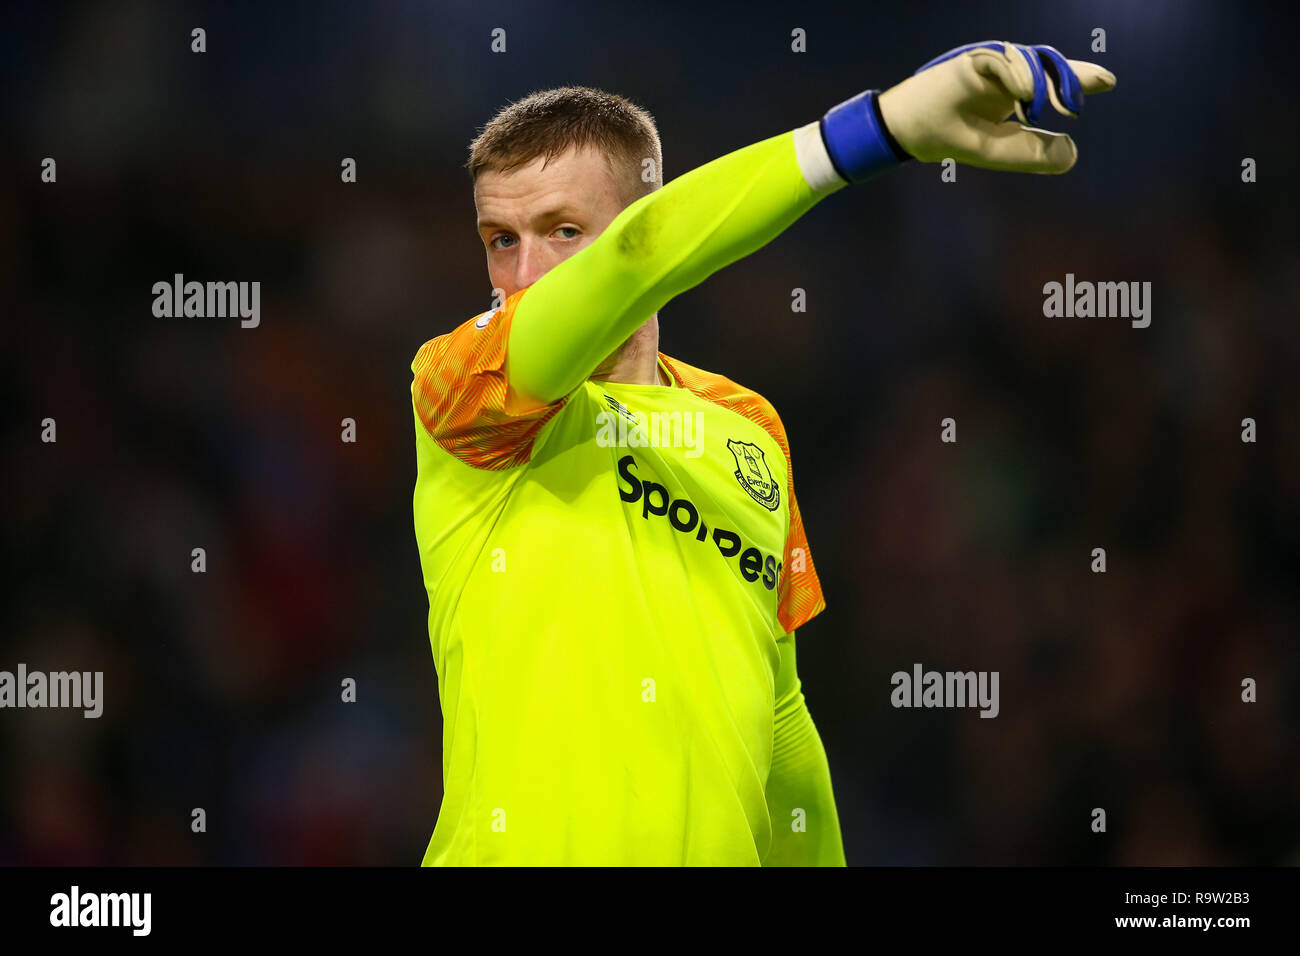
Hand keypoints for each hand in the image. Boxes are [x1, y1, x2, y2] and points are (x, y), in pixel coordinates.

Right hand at [877, 41, 1115, 173]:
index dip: (1079, 79)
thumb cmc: (947, 138)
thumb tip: (1073, 152)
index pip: (1051, 81)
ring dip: (1041, 82)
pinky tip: (1022, 96)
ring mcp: (989, 66)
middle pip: (1046, 64)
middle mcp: (1005, 76)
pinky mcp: (971, 60)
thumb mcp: (994, 150)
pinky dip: (1016, 76)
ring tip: (1043, 108)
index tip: (1109, 82)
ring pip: (1027, 60)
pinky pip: (1002, 60)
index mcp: (1011, 94)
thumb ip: (1029, 151)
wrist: (907, 130)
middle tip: (1099, 85)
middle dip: (1069, 76)